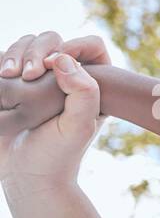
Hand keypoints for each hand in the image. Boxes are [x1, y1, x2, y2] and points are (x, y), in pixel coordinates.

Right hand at [0, 54, 103, 189]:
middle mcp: (66, 78)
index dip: (76, 45)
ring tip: (7, 75)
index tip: (54, 64)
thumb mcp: (78, 127)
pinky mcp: (13, 83)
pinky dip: (1, 60)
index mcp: (93, 85)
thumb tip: (62, 59)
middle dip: (36, 50)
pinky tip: (0, 77)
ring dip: (15, 53)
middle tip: (26, 74)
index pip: (92, 46)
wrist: (25, 176)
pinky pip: (5, 57)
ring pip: (26, 44)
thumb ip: (83, 92)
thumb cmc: (57, 155)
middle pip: (53, 40)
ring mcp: (37, 79)